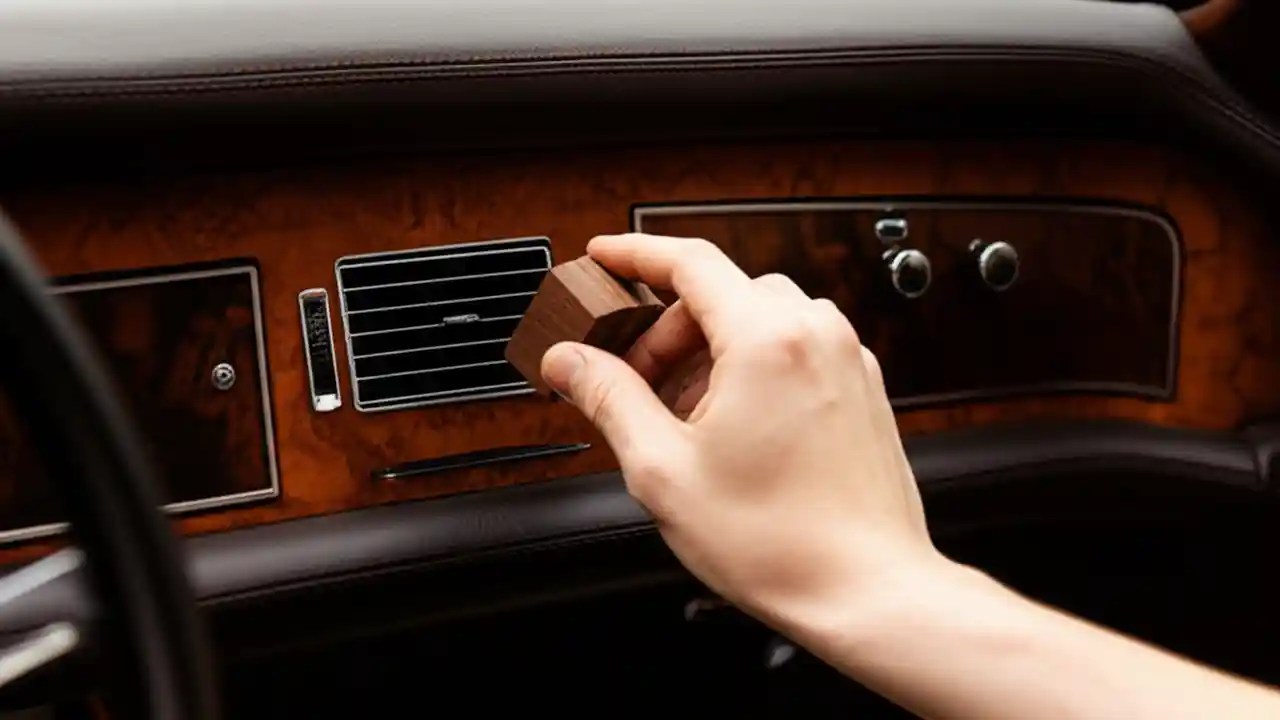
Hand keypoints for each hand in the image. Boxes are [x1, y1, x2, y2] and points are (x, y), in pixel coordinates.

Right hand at [540, 233, 941, 631]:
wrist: (868, 591)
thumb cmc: (780, 541)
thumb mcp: (663, 469)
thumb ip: (609, 398)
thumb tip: (570, 361)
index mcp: (766, 339)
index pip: (689, 261)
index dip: (635, 254)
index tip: (605, 257)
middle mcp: (815, 335)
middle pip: (721, 294)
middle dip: (668, 329)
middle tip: (633, 380)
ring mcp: (846, 360)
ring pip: (760, 320)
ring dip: (710, 349)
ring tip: (683, 415)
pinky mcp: (861, 388)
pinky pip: (795, 349)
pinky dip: (752, 366)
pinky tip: (729, 425)